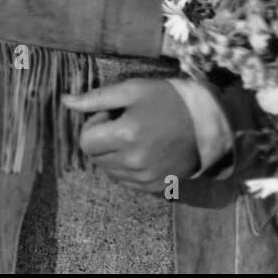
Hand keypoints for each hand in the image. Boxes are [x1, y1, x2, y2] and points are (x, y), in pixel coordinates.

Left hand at [62, 79, 199, 192]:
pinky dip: (128, 167)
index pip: (85, 140)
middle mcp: (132, 161)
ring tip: (139, 136)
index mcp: (125, 135)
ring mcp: (143, 178)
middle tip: (127, 122)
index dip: (96, 123)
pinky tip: (146, 150)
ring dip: (115, 153)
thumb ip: (97, 97)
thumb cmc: (172, 100)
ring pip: (109, 170)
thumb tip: (65, 101)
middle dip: (104, 138)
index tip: (114, 114)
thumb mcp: (135, 89)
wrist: (211, 125)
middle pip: (95, 156)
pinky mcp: (153, 187)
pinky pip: (126, 181)